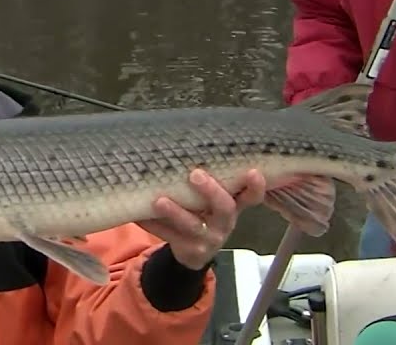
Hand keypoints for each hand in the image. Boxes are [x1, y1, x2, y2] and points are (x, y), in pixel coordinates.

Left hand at [137, 168, 267, 270]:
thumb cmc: (205, 213)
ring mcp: (208, 238)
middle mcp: (225, 222)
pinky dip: (153, 224)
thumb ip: (213, 180)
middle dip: (211, 191)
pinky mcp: (189, 250)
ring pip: (192, 225)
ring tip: (159, 201)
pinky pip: (169, 235)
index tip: (253, 171)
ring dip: (175, 212)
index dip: (255, 186)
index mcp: (234, 206)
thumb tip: (188, 143)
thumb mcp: (214, 201)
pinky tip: (140, 214)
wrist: (195, 252)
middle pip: (224, 208)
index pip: (252, 196)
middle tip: (195, 174)